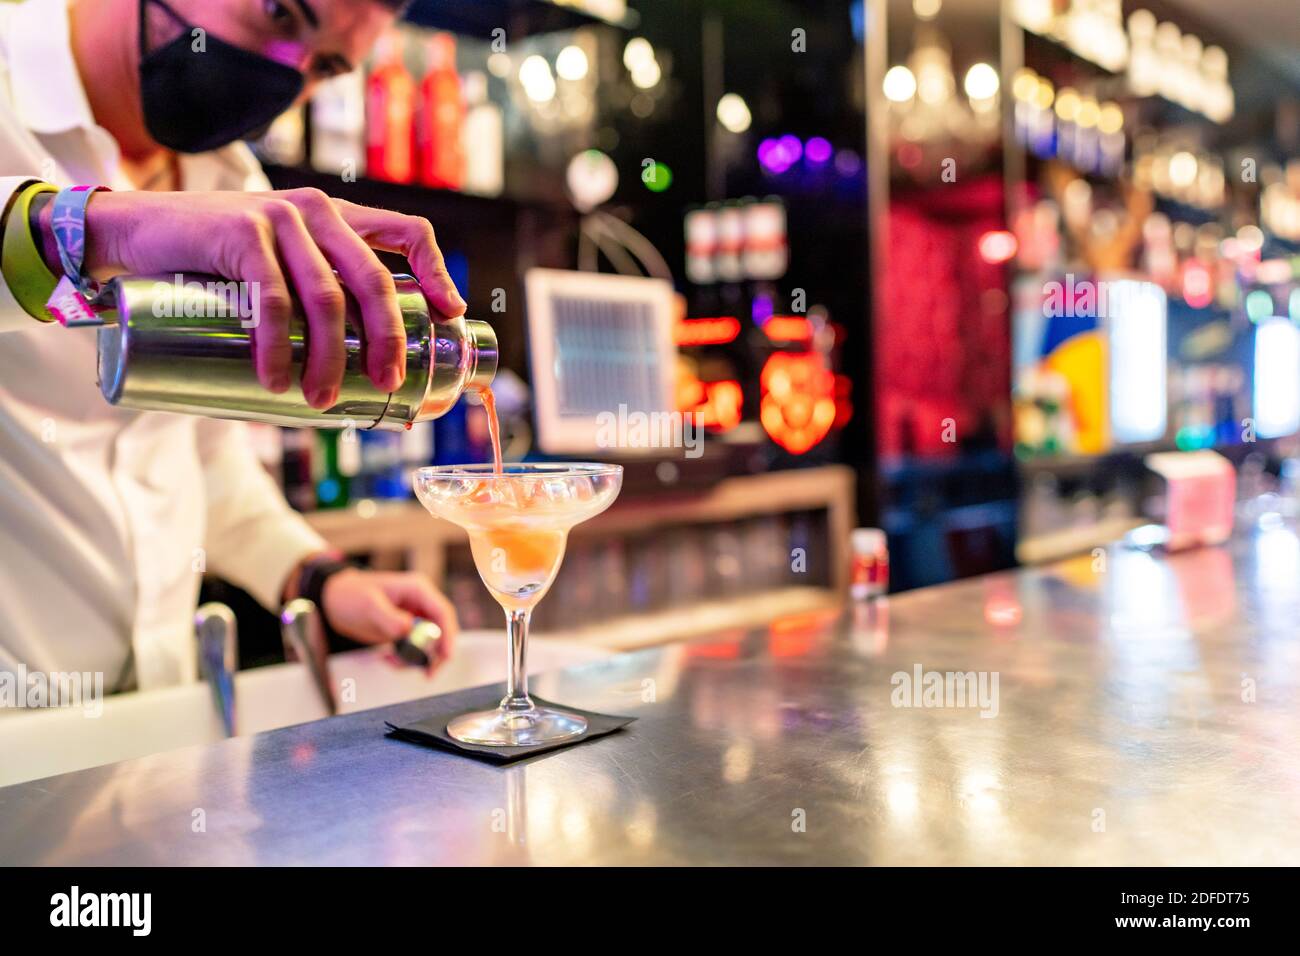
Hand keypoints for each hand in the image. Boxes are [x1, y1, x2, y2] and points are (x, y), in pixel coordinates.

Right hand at [40, 188, 466, 407]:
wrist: (134, 232)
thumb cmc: (216, 264)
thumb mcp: (278, 268)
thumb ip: (315, 299)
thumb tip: (363, 382)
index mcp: (337, 220)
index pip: (408, 231)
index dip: (437, 272)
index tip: (448, 315)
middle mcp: (317, 212)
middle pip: (375, 281)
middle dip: (388, 340)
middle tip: (387, 385)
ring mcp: (280, 218)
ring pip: (326, 298)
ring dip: (329, 359)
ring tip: (321, 401)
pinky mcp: (241, 232)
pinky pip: (273, 298)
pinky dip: (277, 346)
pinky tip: (275, 380)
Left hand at [320, 568, 457, 670]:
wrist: (335, 600)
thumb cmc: (351, 594)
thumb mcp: (369, 604)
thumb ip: (389, 617)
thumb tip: (409, 629)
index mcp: (417, 590)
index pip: (442, 612)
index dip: (448, 634)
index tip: (446, 656)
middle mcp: (420, 603)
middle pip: (442, 631)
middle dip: (436, 653)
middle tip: (429, 673)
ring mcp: (414, 618)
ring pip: (430, 643)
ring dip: (417, 659)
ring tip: (392, 662)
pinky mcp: (406, 631)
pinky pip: (415, 649)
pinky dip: (405, 659)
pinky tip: (387, 658)